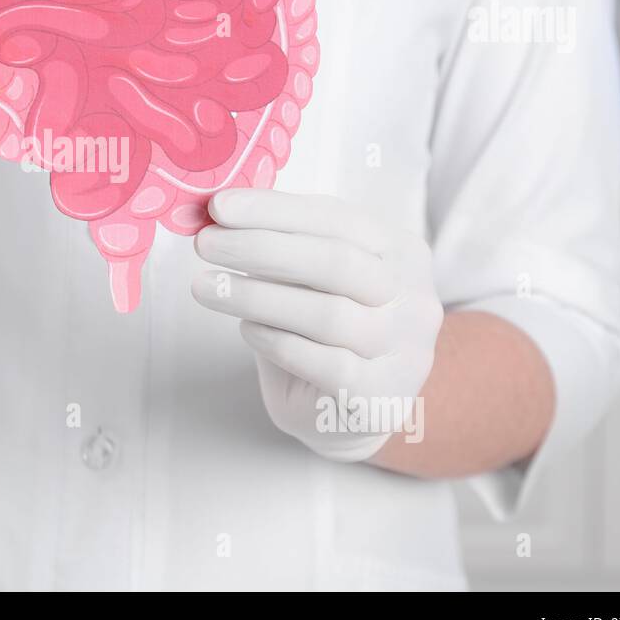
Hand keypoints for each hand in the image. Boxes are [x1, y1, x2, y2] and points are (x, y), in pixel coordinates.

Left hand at [191, 189, 443, 461]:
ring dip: (256, 296)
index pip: (339, 219)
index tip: (220, 206)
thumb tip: (220, 211)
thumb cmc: (320, 329)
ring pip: (327, 314)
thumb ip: (281, 242)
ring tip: (206, 287)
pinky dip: (276, 340)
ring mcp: (404, 351)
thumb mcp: (308, 277)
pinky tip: (246, 328)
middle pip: (336, 262)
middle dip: (262, 248)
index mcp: (401, 252)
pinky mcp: (379, 397)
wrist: (344, 413)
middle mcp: (414, 298)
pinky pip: (324, 363)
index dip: (276, 210)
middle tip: (205, 243)